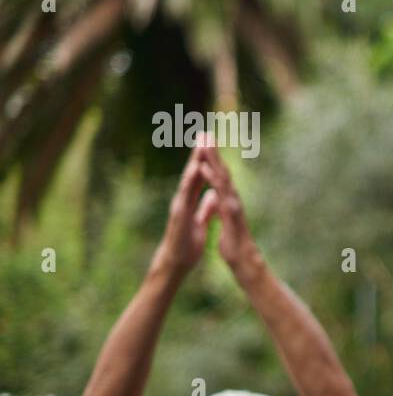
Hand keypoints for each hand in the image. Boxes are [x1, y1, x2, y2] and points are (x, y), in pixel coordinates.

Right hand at [153, 144, 218, 277]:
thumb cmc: (188, 244)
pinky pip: (186, 194)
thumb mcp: (201, 222)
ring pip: (188, 179)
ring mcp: (180, 204)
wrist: (176, 262)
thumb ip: (205, 208)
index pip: (200, 177)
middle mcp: (184, 199)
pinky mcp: (180, 213)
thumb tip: (211, 196)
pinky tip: (195, 169)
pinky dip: (191, 181)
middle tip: (205, 133)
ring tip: (200, 144)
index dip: (206, 161)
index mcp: (191, 201)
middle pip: (193, 172)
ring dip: (194, 161)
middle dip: (199, 153)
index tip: (212, 144)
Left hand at [194, 135, 260, 283]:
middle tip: (206, 134)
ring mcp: (232, 204)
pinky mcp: (230, 212)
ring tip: (204, 143)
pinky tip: (204, 166)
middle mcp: (232, 199)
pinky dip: (211, 178)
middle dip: (214, 153)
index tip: (205, 145)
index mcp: (228, 202)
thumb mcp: (226, 223)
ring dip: (213, 159)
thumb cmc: (234, 245)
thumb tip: (221, 201)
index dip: (213, 162)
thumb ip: (223, 209)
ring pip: (222, 178)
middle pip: (222, 172)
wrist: (243, 261)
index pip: (220, 178)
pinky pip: (219, 192)